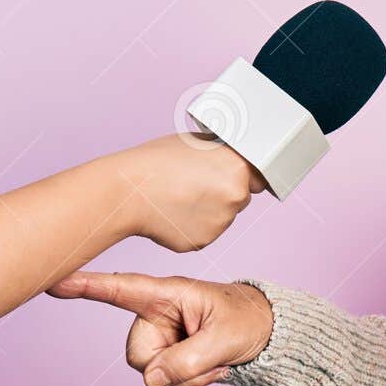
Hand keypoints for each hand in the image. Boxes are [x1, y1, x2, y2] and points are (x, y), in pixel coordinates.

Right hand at [48, 272, 273, 385]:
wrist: (266, 335)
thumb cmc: (247, 320)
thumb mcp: (226, 338)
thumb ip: (189, 359)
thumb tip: (150, 381)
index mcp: (167, 295)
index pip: (120, 290)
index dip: (87, 287)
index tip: (53, 281)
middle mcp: (156, 316)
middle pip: (138, 355)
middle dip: (174, 369)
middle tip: (212, 360)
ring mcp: (161, 340)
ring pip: (152, 377)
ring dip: (188, 383)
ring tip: (220, 365)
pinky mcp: (168, 362)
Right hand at [101, 135, 266, 252]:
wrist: (127, 192)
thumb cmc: (155, 163)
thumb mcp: (195, 144)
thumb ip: (221, 156)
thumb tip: (233, 160)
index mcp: (237, 168)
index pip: (258, 177)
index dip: (242, 176)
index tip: (229, 176)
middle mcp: (236, 196)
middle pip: (241, 198)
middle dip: (224, 194)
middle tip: (194, 185)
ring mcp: (222, 222)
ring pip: (222, 217)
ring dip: (208, 211)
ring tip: (178, 197)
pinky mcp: (204, 241)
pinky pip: (204, 233)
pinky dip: (192, 226)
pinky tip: (172, 213)